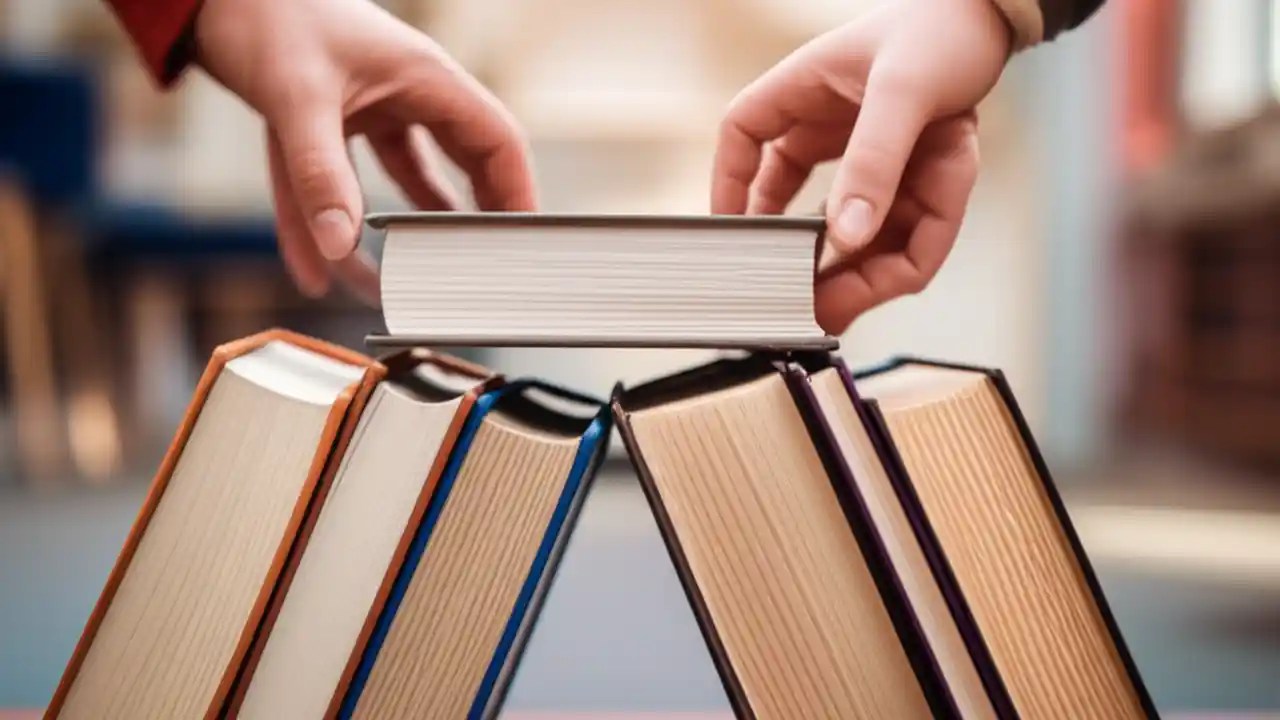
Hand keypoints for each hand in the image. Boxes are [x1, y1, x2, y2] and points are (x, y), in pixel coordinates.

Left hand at [194, 0, 535, 303]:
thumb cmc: (264, 15)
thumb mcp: (295, 97)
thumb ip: (319, 174)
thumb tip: (340, 247)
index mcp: (424, 78)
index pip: (496, 140)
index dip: (518, 191)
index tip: (523, 242)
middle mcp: (404, 94)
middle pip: (462, 164)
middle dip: (472, 220)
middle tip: (482, 271)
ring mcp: (368, 109)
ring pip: (403, 181)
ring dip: (407, 232)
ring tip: (412, 285)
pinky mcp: (327, 122)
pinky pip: (340, 184)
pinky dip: (331, 226)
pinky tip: (319, 273)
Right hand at [711, 0, 1010, 332]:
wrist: (1000, 20)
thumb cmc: (946, 28)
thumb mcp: (904, 91)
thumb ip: (872, 163)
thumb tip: (844, 235)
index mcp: (807, 88)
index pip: (743, 134)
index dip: (728, 185)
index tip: (729, 232)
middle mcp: (830, 123)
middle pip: (795, 199)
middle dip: (804, 254)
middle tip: (805, 304)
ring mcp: (865, 152)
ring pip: (850, 222)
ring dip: (861, 265)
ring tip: (853, 305)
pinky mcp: (904, 172)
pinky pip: (899, 224)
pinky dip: (906, 248)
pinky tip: (904, 268)